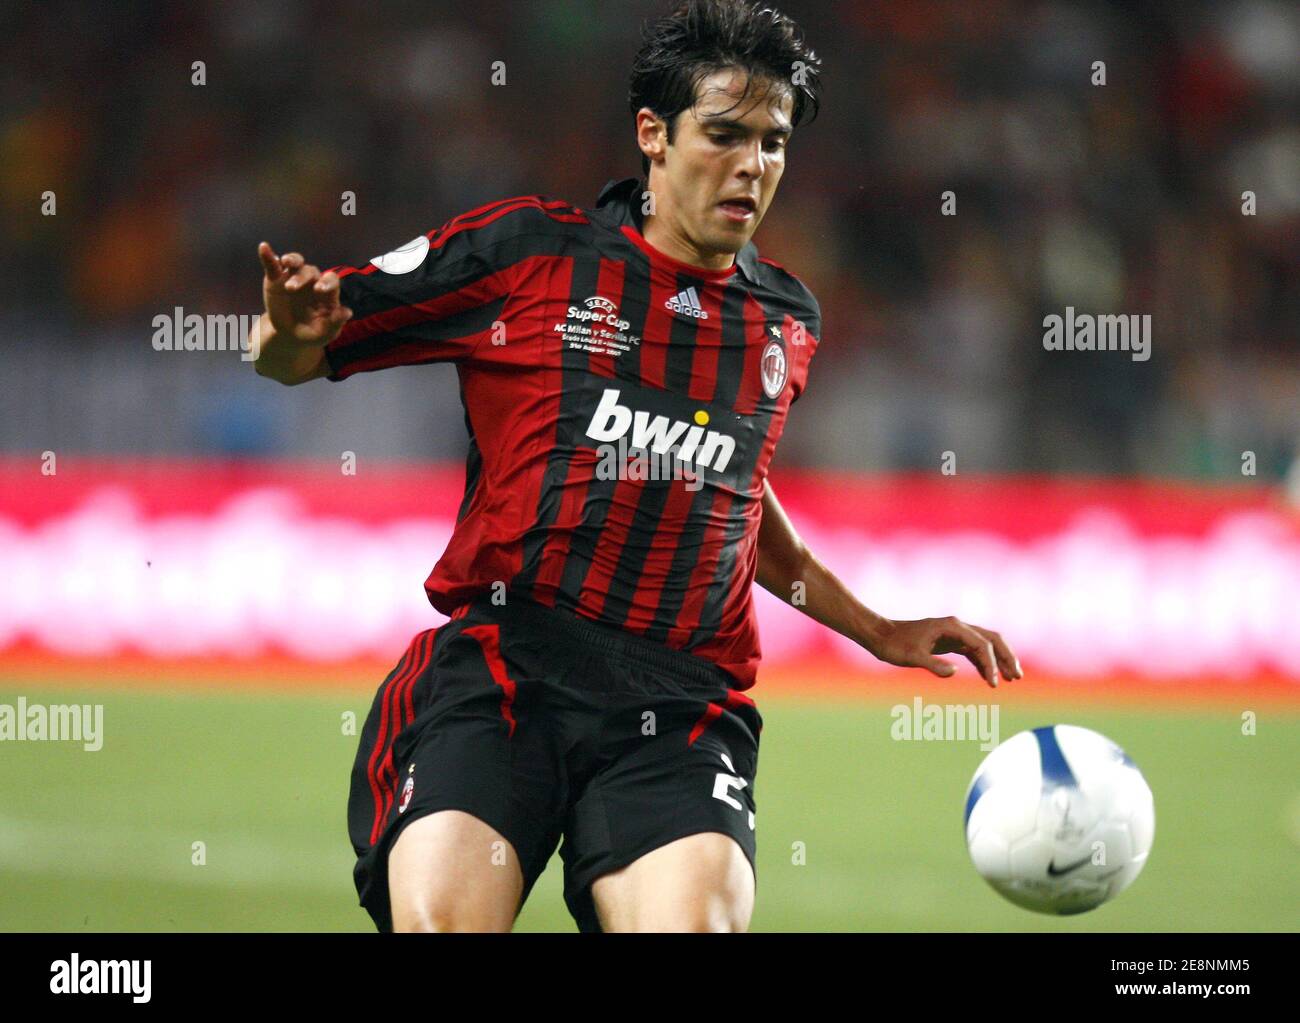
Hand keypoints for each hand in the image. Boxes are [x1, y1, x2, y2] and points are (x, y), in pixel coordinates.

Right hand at [258, 242, 352, 346]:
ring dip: (291, 260)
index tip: (319, 290)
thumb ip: (336, 323)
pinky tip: (263, 247)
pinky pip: (272, 264)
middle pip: (310, 271)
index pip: (331, 281)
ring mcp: (294, 277)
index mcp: (327, 292)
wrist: (289, 335)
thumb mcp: (324, 334)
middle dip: (302, 277)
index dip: (327, 282)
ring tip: (285, 262)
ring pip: (296, 263)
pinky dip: (268, 255)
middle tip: (292, 288)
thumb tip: (347, 312)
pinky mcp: (276, 278)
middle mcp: (312, 281)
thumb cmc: (312, 333)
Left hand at [867, 617, 1021, 687]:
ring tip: (1011, 679)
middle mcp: (957, 626)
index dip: (991, 664)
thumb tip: (954, 672)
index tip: (993, 683)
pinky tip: (988, 677)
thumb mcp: (912, 657)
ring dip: (998, 660)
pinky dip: (983, 662)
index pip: (982, 644)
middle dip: (1006, 657)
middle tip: (1017, 677)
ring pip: (985, 644)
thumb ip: (933, 664)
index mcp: (952, 626)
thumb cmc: (895, 645)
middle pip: (992, 639)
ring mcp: (954, 633)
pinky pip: (972, 651)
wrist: (881, 636)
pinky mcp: (949, 641)